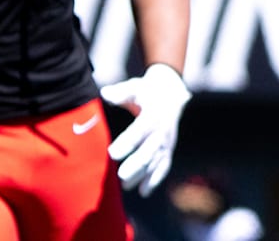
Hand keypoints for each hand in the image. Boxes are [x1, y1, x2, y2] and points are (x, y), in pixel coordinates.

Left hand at [101, 63, 191, 196]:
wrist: (172, 94)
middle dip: (136, 164)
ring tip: (126, 186)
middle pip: (149, 150)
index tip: (112, 153)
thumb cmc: (147, 91)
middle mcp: (162, 131)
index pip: (140, 130)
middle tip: (121, 175)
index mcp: (154, 114)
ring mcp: (166, 142)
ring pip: (156, 161)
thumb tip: (105, 93)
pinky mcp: (167, 149)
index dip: (128, 142)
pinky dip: (155, 179)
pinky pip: (163, 166)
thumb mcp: (136, 87)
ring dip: (143, 175)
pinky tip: (143, 192)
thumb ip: (121, 92)